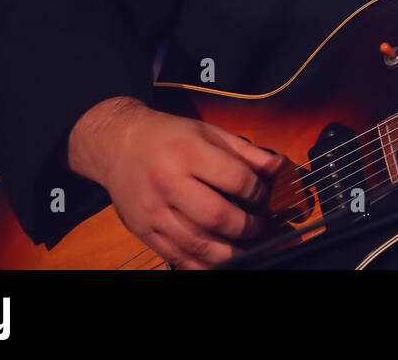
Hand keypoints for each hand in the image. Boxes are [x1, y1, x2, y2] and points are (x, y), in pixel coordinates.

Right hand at [67, 97, 285, 269]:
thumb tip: (279, 167)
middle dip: (248, 228)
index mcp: (189, 153)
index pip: (237, 180)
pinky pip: (177, 257)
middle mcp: (169, 183)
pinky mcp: (144, 231)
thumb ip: (246, 152)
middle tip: (260, 226)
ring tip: (247, 247)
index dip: (259, 192)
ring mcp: (154, 211)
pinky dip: (202, 265)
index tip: (265, 196)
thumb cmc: (168, 137)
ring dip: (230, 253)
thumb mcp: (209, 132)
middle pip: (218, 217)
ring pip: (198, 244)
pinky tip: (220, 260)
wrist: (118, 145)